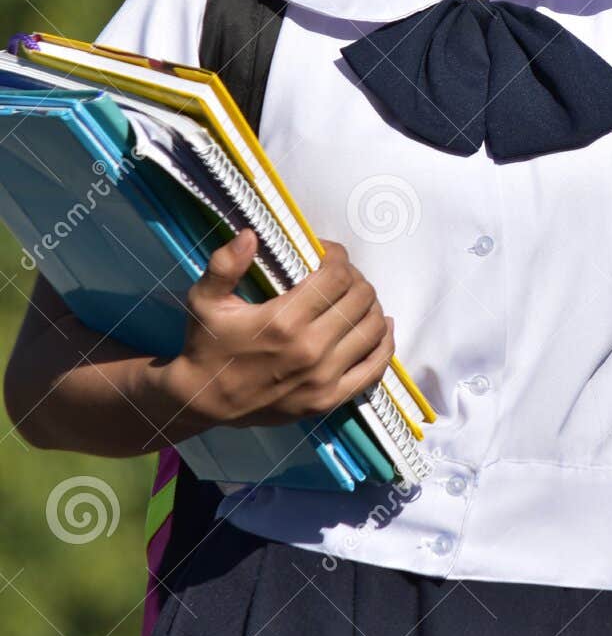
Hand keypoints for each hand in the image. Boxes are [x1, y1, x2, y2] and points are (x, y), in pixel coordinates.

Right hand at [163, 231, 395, 429]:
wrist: (203, 401)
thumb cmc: (207, 345)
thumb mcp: (205, 300)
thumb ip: (225, 265)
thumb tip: (250, 234)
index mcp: (284, 321)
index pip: (336, 277)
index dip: (338, 257)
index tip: (327, 254)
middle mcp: (310, 350)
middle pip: (360, 299)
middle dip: (355, 278)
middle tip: (340, 275)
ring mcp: (323, 378)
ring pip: (372, 329)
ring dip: (371, 306)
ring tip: (355, 297)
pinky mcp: (329, 400)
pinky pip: (374, 369)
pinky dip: (384, 344)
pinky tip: (381, 327)